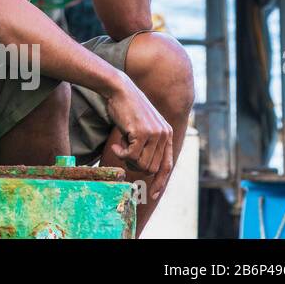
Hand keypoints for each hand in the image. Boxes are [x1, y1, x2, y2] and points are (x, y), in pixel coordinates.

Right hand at [102, 73, 174, 199]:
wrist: (119, 89)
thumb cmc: (126, 108)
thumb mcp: (142, 126)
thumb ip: (147, 143)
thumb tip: (144, 167)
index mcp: (167, 134)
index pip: (167, 165)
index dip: (161, 182)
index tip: (154, 194)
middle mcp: (164, 135)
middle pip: (151, 168)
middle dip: (135, 164)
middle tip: (124, 153)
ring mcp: (155, 134)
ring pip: (142, 164)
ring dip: (127, 159)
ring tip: (121, 145)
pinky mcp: (143, 133)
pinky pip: (131, 155)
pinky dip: (121, 153)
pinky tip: (116, 143)